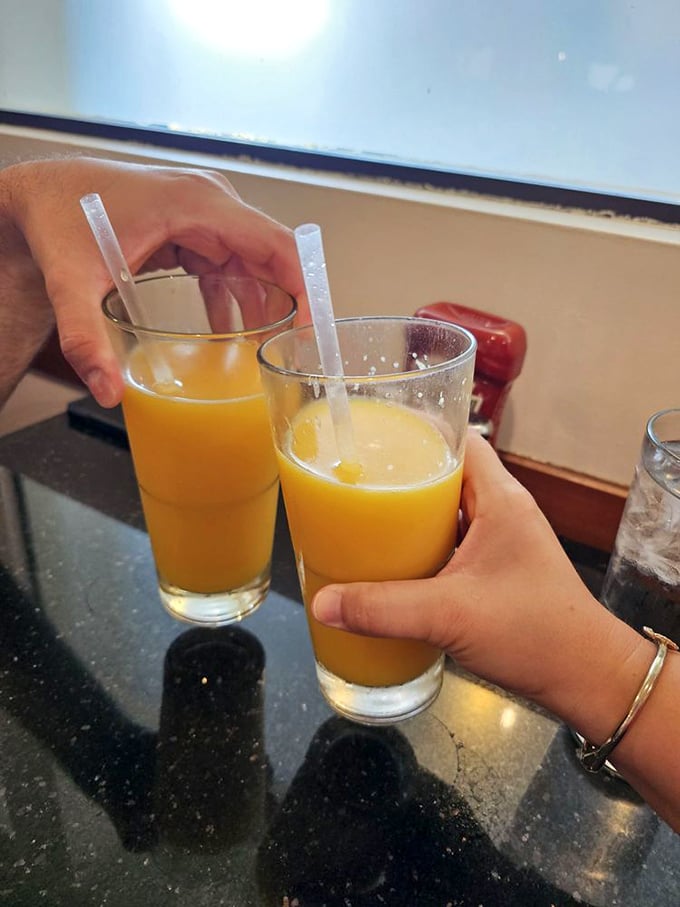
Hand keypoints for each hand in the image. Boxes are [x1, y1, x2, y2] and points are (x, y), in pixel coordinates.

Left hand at [0, 157, 305, 405]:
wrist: (38, 195)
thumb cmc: (58, 216)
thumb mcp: (73, 280)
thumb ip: (86, 338)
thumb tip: (107, 390)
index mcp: (197, 204)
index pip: (275, 243)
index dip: (304, 288)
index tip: (311, 331)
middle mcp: (209, 203)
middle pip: (271, 257)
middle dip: (285, 306)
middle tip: (288, 354)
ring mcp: (202, 214)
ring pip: (253, 262)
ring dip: (261, 305)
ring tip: (261, 351)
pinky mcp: (192, 228)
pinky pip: (228, 264)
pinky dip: (234, 298)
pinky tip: (229, 332)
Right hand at [312, 430, 640, 717]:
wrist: (585, 679)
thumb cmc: (533, 632)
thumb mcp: (450, 615)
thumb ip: (383, 609)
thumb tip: (322, 603)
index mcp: (500, 499)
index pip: (461, 440)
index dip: (420, 432)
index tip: (377, 437)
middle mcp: (503, 512)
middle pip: (448, 474)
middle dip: (405, 475)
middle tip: (358, 480)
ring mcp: (502, 543)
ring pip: (448, 512)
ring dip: (412, 515)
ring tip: (363, 517)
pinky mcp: (497, 572)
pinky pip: (452, 544)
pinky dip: (423, 546)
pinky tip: (392, 563)